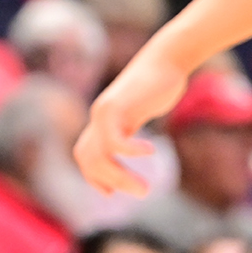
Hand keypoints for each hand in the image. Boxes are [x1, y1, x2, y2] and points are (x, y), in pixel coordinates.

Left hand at [74, 50, 190, 196]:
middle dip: (110, 182)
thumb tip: (136, 144)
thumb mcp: (142, 109)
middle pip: (88, 159)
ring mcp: (104, 112)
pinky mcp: (117, 106)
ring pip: (98, 155)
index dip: (93, 176)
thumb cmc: (158, 84)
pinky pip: (114, 139)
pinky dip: (129, 151)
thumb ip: (132, 124)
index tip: (110, 194)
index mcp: (102, 122)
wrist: (166, 59)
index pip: (85, 155)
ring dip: (119, 177)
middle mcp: (98, 118)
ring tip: (144, 188)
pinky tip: (151, 152)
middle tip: (142, 193)